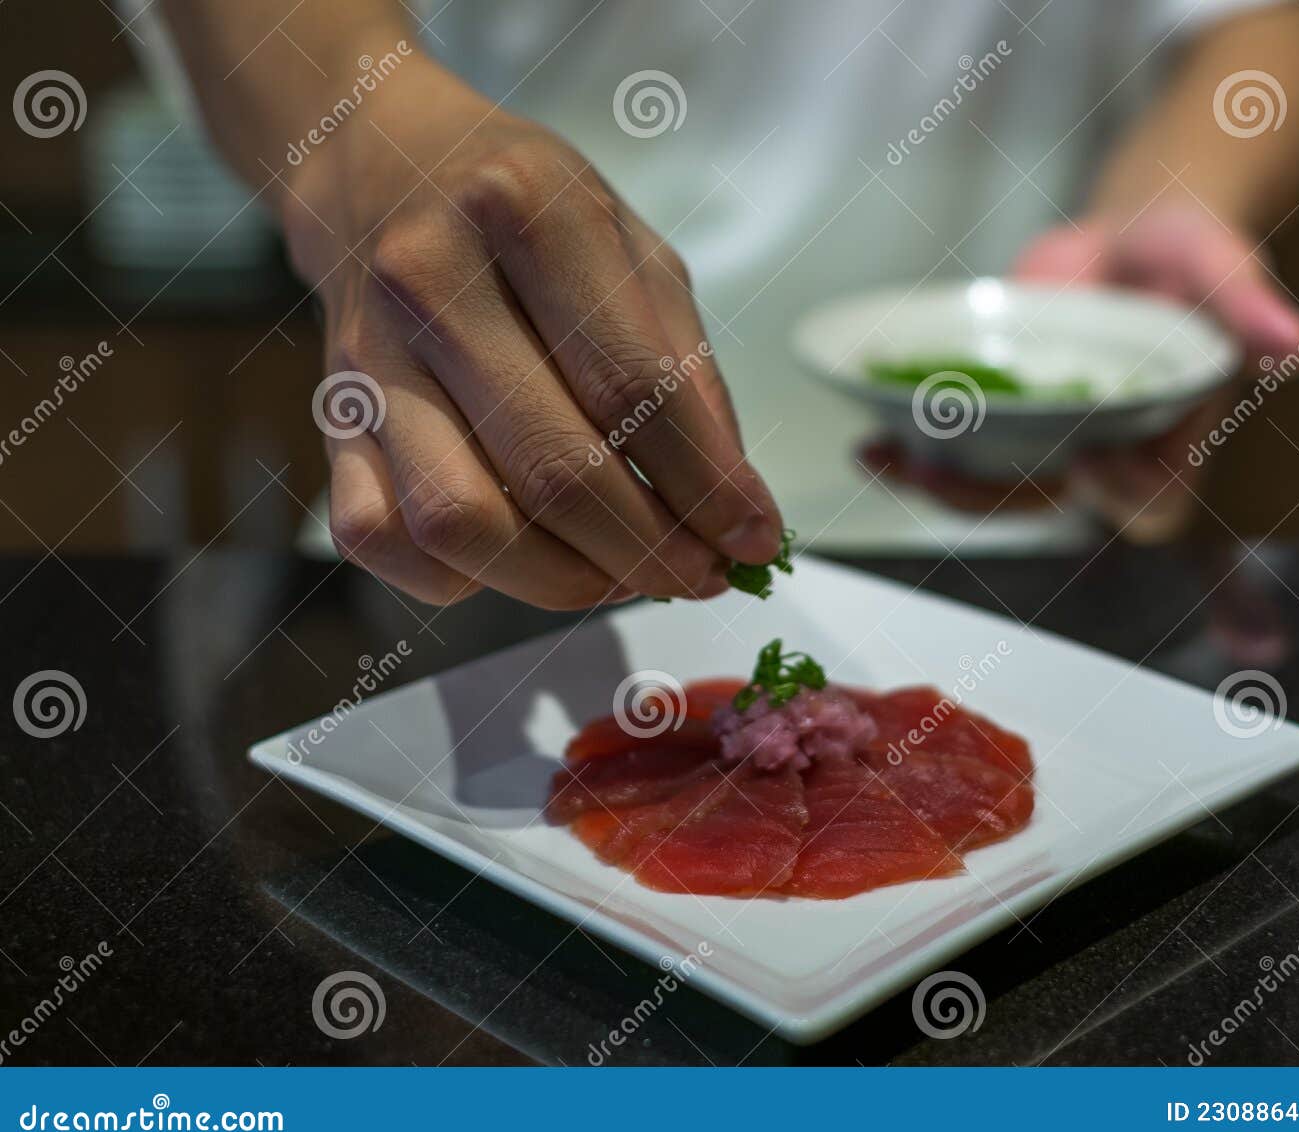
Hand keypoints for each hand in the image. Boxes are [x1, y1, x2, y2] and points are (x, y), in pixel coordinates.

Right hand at [284, 60, 779, 606]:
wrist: (382, 168)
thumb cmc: (527, 214)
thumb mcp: (632, 248)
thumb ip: (687, 371)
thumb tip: (733, 508)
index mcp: (527, 211)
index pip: (633, 385)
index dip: (706, 484)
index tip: (753, 539)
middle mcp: (430, 279)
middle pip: (552, 467)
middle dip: (648, 549)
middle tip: (700, 574)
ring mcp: (366, 356)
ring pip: (461, 523)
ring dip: (563, 579)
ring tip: (623, 573)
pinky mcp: (328, 418)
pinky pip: (382, 539)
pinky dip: (462, 579)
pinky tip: (524, 555)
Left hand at [862, 206, 1298, 541]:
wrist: (1128, 236)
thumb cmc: (1186, 255)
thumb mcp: (1221, 266)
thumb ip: (1248, 307)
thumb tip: (1298, 348)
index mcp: (1170, 444)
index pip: (1151, 501)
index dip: (1122, 494)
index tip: (1093, 457)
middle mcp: (1104, 459)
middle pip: (1049, 506)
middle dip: (987, 498)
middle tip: (934, 474)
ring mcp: (1047, 447)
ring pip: (991, 491)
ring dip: (933, 485)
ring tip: (883, 457)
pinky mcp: (999, 424)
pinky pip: (956, 454)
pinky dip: (911, 452)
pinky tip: (869, 438)